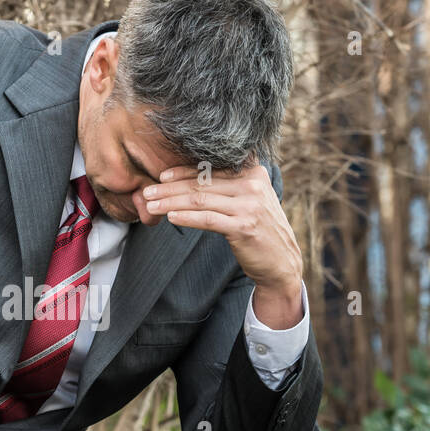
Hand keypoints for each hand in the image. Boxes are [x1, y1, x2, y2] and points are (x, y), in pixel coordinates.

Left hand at [143, 162, 303, 327]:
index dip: (183, 171)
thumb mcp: (250, 200)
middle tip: (148, 191)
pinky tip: (170, 217)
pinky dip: (185, 217)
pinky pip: (207, 219)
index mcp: (254, 172)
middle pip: (202, 183)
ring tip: (151, 205)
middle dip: (170, 187)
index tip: (162, 176)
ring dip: (171, 202)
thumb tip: (194, 175)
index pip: (211, 169)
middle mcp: (253, 185)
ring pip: (200, 199)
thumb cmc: (260, 230)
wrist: (281, 261)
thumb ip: (231, 185)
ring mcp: (250, 206)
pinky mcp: (244, 227)